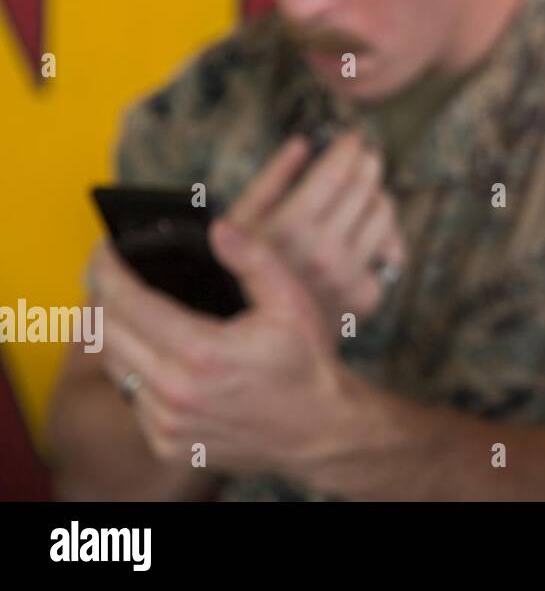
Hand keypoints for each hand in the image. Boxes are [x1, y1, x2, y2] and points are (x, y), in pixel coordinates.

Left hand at [89, 224, 352, 479]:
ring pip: (113, 366)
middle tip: (112, 274)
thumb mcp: (292, 301)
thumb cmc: (306, 363)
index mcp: (203, 352)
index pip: (127, 303)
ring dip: (115, 333)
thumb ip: (253, 259)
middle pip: (104, 334)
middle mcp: (177, 391)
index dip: (107, 271)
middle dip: (101, 297)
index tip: (104, 250)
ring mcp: (168, 422)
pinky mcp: (167, 442)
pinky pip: (131, 397)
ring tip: (132, 309)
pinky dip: (135, 369)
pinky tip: (157, 353)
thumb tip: (217, 229)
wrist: (317, 430)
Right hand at [226, 130, 404, 326]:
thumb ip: (273, 177)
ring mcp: (347, 278)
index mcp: (287, 230)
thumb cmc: (252, 263)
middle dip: (368, 162)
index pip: (335, 174)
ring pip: (383, 212)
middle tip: (365, 155)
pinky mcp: (366, 297)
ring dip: (376, 195)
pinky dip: (380, 237)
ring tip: (361, 195)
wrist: (266, 333)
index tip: (354, 136)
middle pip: (365, 187)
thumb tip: (304, 143)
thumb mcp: (244, 217)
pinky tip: (359, 236)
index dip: (348, 148)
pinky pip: (390, 249)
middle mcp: (321, 255)